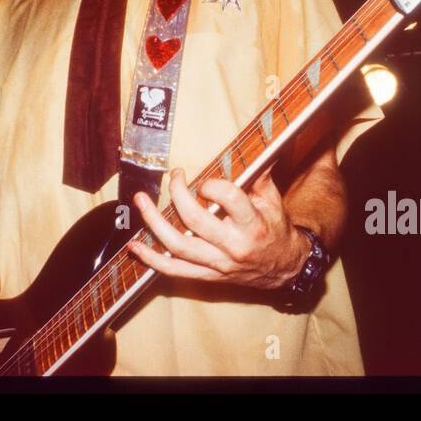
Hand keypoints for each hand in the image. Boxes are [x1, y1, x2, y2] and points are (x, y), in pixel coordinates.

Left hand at [127, 168, 309, 289]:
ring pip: (179, 246)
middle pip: (195, 220)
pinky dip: (152, 260)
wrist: (285, 269)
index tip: (206, 181)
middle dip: (177, 194)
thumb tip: (254, 145)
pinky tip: (135, 247)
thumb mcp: (273, 201)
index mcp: (252, 224)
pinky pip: (175, 270)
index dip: (212, 185)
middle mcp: (233, 246)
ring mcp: (218, 264)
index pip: (228, 199)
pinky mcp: (208, 276)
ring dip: (154, 223)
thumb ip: (257, 175)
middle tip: (174, 177)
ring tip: (140, 202)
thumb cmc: (276, 229)